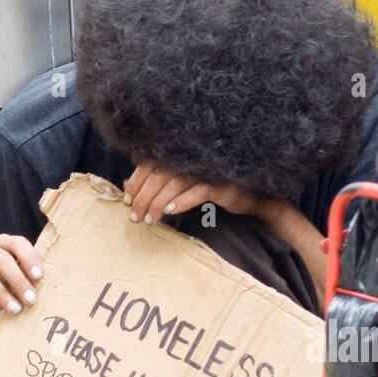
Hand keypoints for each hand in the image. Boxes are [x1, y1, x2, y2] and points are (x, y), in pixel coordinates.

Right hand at [0, 234, 42, 321]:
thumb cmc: (3, 291)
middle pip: (1, 258)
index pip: (17, 243)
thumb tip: (56, 287)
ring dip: (2, 292)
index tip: (39, 277)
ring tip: (16, 309)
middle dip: (18, 280)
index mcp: (2, 245)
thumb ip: (30, 278)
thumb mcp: (16, 283)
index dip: (29, 257)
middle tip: (32, 300)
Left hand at [123, 162, 266, 224]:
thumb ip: (160, 183)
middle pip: (158, 176)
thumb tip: (130, 190)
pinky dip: (182, 201)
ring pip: (174, 185)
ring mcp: (204, 171)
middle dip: (143, 198)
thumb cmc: (213, 189)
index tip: (126, 201)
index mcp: (178, 156)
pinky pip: (197, 191)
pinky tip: (171, 212)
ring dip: (159, 203)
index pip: (148, 165)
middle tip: (135, 217)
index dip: (135, 183)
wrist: (250, 197)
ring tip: (150, 220)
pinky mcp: (219, 184)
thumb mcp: (184, 185)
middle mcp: (189, 160)